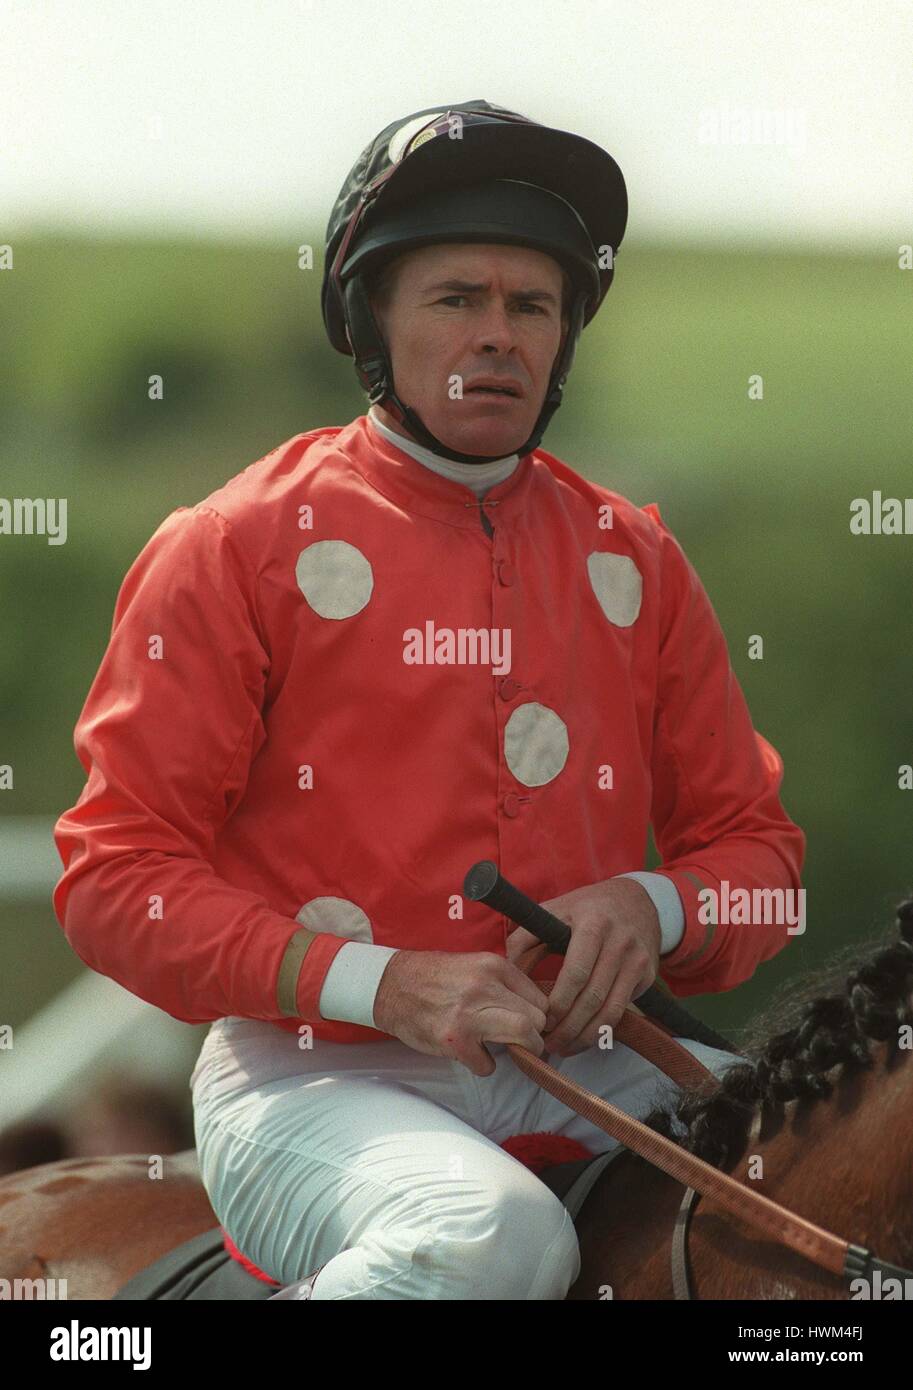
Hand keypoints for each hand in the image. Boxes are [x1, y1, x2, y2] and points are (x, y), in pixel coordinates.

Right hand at [373, 948, 549, 1076]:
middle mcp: (485, 986)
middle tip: (521, 1042)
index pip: (539, 998)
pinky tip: (470, 1053)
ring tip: (505, 1048)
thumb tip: (535, 1012)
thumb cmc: (433, 978)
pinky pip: (488, 1064)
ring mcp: (470, 1014)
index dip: (538, 1017)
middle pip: (537, 1019)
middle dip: (533, 1035)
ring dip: (520, 1050)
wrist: (391, 986)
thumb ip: (503, 984)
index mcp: (493, 966)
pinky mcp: (455, 1040)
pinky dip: (482, 1064)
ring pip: (524, 1036)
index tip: (530, 1026)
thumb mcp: (474, 967)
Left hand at [505, 878, 660, 1056]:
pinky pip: (623, 1010)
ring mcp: (637, 961)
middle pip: (593, 998)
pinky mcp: (647, 976)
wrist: (636, 901)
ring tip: (564, 1047)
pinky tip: (584, 1037)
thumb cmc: (586, 908)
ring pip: (611, 1011)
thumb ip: (526, 938)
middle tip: (548, 1043)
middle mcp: (619, 943)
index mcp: (593, 924)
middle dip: (569, 1027)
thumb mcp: (554, 910)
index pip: (575, 973)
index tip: (541, 1019)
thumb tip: (507, 970)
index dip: (558, 1002)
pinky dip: (603, 1030)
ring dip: (586, 1036)